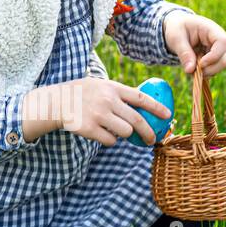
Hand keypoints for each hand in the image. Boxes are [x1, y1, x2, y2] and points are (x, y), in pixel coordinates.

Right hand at [36, 77, 172, 146]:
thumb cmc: (82, 94)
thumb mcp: (100, 85)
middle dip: (148, 132)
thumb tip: (142, 104)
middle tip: (152, 139)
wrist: (57, 102)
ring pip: (125, 132)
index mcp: (113, 88)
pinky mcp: (89, 129)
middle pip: (137, 120)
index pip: (140, 98)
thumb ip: (118, 93)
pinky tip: (102, 134)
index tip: (168, 115)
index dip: (156, 107)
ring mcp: (98, 115)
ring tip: (116, 131)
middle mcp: (107, 101)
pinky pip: (110, 141)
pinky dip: (110, 141)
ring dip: (125, 135)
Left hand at [164, 12, 225, 75]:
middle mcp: (219, 40)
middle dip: (208, 69)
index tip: (200, 64)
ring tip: (189, 67)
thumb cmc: (177, 29)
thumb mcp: (176, 38)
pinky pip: (213, 70)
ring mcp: (218, 50)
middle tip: (192, 71)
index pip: (223, 43)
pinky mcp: (214, 58)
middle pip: (223, 60)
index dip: (214, 56)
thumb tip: (190, 70)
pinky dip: (203, 73)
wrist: (178, 29)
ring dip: (205, 72)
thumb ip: (184, 53)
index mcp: (212, 29)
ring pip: (219, 67)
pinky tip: (192, 67)